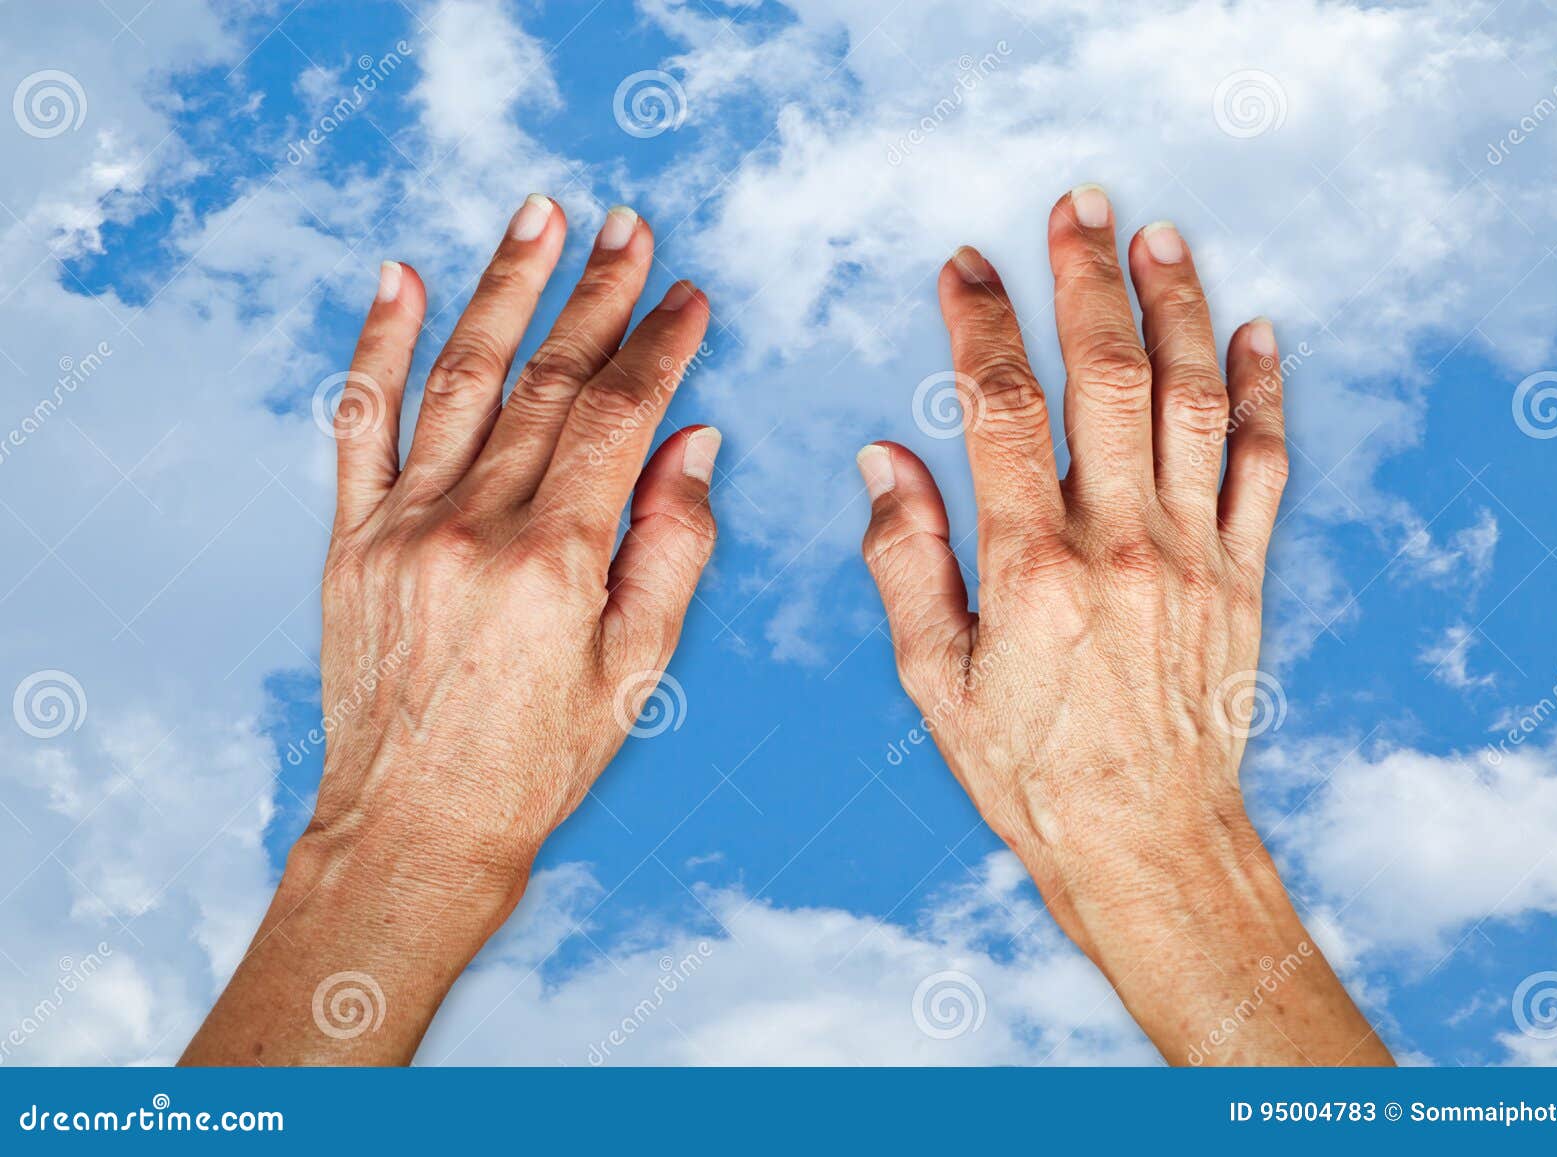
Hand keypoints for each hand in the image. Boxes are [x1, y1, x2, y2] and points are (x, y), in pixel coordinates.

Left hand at [183, 198, 719, 1064]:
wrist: (411, 829)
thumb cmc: (533, 766)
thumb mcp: (636, 672)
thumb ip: (672, 549)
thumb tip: (693, 445)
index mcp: (554, 563)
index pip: (619, 419)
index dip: (660, 346)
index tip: (687, 296)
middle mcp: (473, 528)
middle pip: (547, 382)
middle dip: (596, 294)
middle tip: (629, 227)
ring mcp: (402, 527)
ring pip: (460, 379)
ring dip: (505, 290)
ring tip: (539, 218)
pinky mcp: (352, 539)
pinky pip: (360, 423)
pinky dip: (378, 345)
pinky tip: (399, 279)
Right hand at [857, 185, 1390, 1065]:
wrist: (1150, 843)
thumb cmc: (1030, 773)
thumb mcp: (934, 682)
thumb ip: (905, 561)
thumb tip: (882, 459)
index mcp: (1031, 566)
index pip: (1000, 408)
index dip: (979, 323)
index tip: (963, 266)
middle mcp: (1121, 543)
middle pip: (1104, 375)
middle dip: (1084, 279)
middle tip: (1074, 207)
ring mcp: (1194, 554)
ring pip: (1190, 400)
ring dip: (1176, 307)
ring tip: (1158, 236)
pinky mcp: (1244, 576)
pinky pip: (1265, 465)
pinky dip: (1264, 393)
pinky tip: (1256, 334)